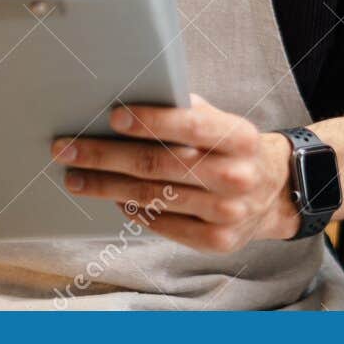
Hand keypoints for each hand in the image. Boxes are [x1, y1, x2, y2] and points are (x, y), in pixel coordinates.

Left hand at [52, 94, 299, 251]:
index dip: (149, 121)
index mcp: (239, 137)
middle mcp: (236, 176)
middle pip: (159, 165)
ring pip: (153, 197)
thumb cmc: (234, 148)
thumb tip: (130, 103)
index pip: (190, 125)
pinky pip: (163, 225)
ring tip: (76, 177)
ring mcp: (227, 213)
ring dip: (106, 186)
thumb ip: (186, 113)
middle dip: (105, 155)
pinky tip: (115, 199)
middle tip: (67, 148)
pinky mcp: (217, 241)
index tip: (111, 117)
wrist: (276, 191)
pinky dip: (135, 211)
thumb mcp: (223, 122)